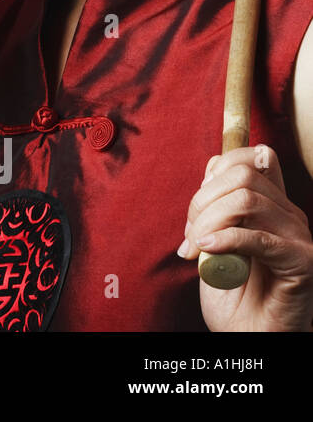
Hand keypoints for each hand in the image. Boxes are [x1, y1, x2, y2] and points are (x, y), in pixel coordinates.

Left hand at [179, 145, 312, 330]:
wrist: (249, 333)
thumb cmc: (232, 289)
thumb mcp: (217, 236)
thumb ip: (218, 205)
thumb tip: (210, 173)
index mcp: (273, 204)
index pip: (252, 157)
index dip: (216, 170)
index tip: (197, 205)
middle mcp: (290, 214)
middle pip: (241, 175)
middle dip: (202, 201)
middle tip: (190, 236)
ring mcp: (299, 237)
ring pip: (245, 201)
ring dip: (208, 222)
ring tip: (195, 250)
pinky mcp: (301, 262)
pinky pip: (258, 238)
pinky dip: (225, 239)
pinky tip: (206, 250)